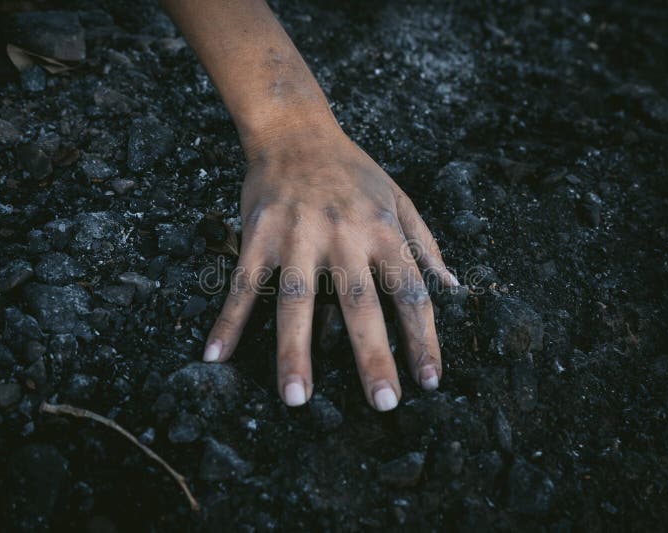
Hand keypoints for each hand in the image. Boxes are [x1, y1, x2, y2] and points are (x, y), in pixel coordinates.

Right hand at [202, 123, 457, 410]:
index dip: (424, 338)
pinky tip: (215, 355)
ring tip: (295, 398)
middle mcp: (343, 236)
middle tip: (383, 404)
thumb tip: (452, 286)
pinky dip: (228, 320)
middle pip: (360, 304)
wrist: (295, 129)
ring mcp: (297, 236)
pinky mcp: (258, 235)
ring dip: (294, 351)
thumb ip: (425, 243)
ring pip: (296, 301)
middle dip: (372, 356)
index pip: (411, 292)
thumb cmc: (353, 170)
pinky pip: (243, 284)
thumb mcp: (399, 198)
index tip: (429, 381)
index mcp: (382, 230)